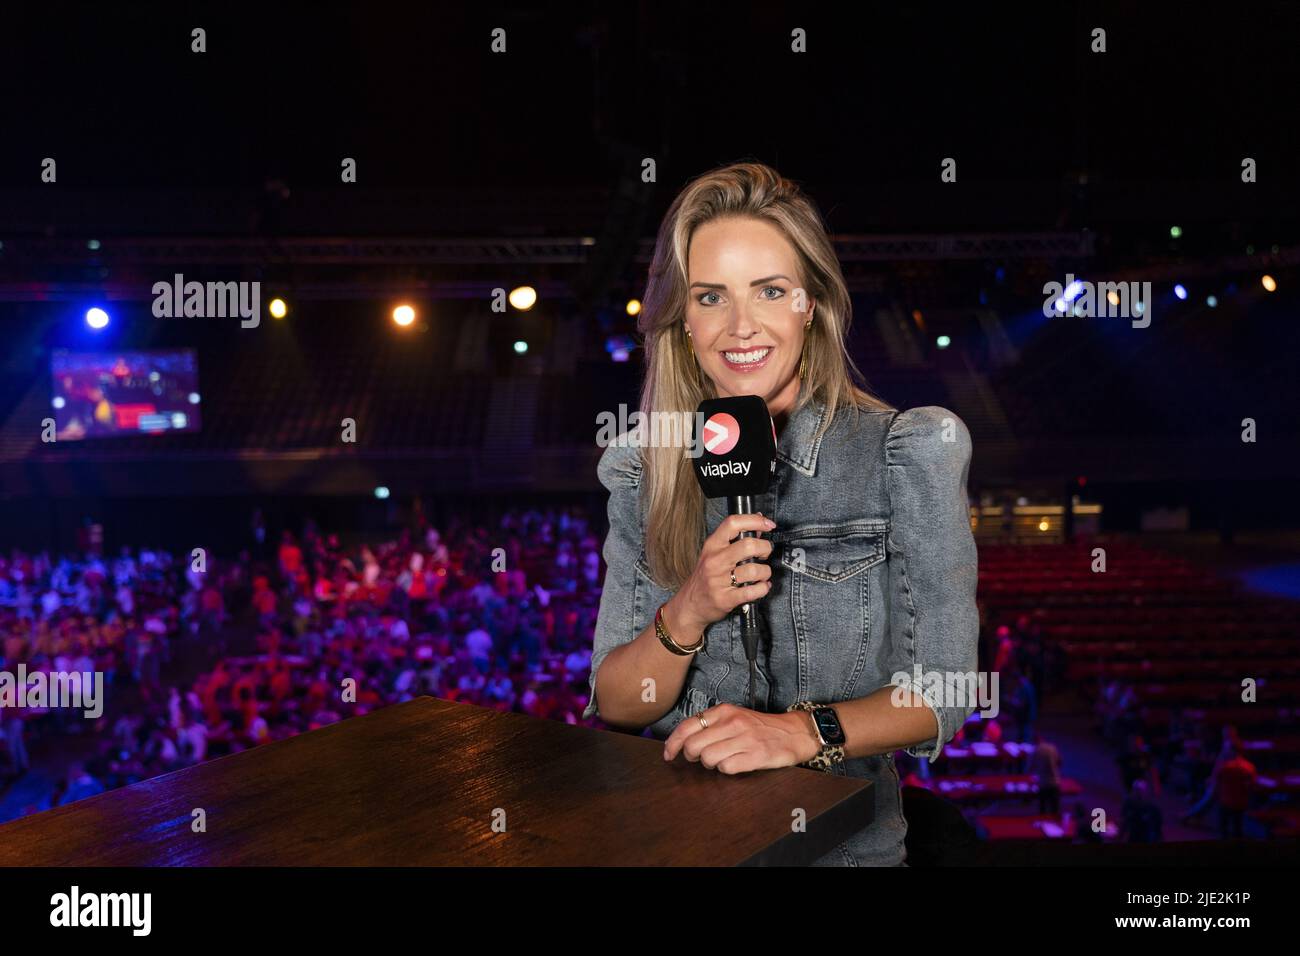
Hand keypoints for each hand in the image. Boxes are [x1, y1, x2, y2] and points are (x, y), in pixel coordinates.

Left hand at [662, 703, 821, 772]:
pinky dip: (726, 770)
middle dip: (691, 757)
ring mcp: (744, 739)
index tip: (668, 754)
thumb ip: (711, 724)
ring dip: (710, 765)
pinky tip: (735, 764)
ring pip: (707, 758)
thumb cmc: (760, 727)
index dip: (673, 743)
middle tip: (700, 758)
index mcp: (724, 711)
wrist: (794, 733)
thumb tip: (682, 739)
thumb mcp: (734, 716)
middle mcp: (732, 723)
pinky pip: (726, 768)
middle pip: (693, 746)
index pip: (687, 726)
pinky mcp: (756, 755)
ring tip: (721, 760)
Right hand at [664, 513, 775, 636]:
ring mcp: (719, 580)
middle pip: (748, 545)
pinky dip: (763, 588)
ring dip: (765, 572)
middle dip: (765, 548)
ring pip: (754, 570)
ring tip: (762, 574)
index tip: (767, 524)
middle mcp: (715, 560)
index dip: (754, 521)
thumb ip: (736, 539)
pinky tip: (761, 587)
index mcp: (712, 545)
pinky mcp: (725, 598)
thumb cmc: (704, 578)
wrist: (690, 605)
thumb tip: (758, 523)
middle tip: (765, 554)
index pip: (733, 523)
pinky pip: (753, 591)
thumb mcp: (714, 553)